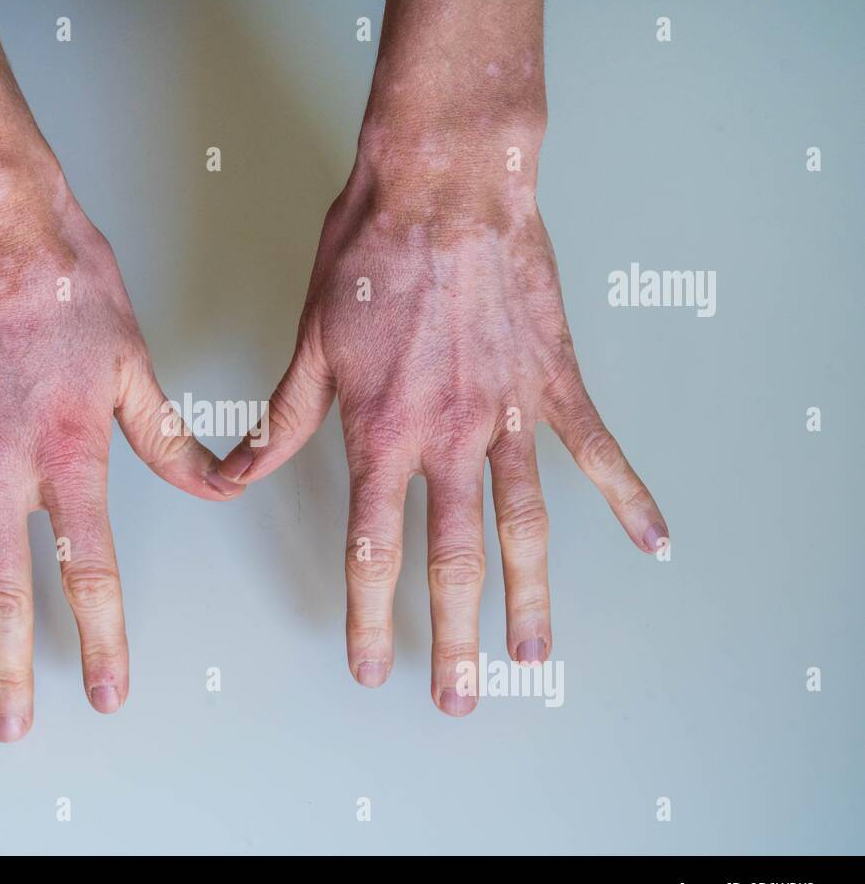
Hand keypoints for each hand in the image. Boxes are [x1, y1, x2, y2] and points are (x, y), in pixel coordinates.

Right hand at [0, 158, 241, 741]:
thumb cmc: (65, 282)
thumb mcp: (133, 363)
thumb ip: (166, 439)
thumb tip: (212, 485)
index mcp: (68, 454)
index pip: (87, 571)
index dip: (100, 638)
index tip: (104, 689)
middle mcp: (1, 468)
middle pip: (4, 591)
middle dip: (10, 666)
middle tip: (10, 724)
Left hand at [215, 134, 667, 715]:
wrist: (443, 185)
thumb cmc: (368, 254)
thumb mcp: (309, 345)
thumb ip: (279, 425)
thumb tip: (229, 479)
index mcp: (382, 433)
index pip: (372, 547)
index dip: (368, 613)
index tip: (368, 663)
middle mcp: (448, 437)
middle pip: (454, 557)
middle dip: (453, 636)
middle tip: (457, 697)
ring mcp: (509, 414)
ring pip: (525, 525)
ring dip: (530, 596)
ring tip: (533, 656)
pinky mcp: (554, 381)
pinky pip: (597, 450)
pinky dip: (629, 496)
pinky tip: (654, 541)